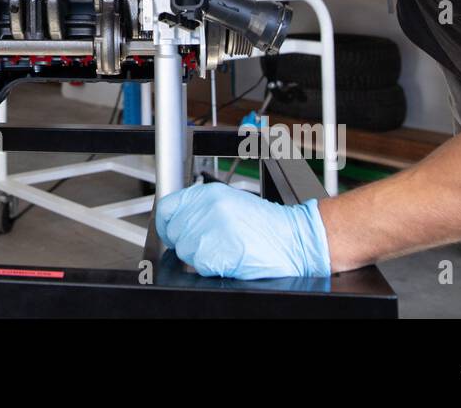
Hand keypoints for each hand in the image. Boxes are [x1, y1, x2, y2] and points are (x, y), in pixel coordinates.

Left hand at [156, 182, 331, 278]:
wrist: (294, 239)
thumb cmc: (265, 224)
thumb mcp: (229, 202)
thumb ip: (200, 208)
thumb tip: (177, 220)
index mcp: (207, 193)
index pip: (166, 207)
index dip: (166, 223)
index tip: (170, 231)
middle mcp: (206, 208)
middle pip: (174, 232)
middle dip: (187, 241)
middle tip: (209, 243)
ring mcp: (210, 231)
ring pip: (185, 251)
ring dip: (200, 256)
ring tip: (224, 249)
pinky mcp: (216, 254)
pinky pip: (200, 266)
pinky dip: (212, 267)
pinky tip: (229, 259)